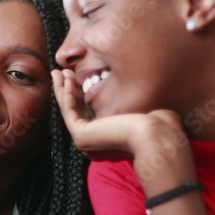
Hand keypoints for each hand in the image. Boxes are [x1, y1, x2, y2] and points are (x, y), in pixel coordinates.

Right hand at [51, 69, 186, 160]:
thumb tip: (123, 83)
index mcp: (103, 138)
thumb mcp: (138, 107)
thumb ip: (125, 99)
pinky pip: (70, 112)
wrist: (157, 136)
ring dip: (62, 89)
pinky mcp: (81, 136)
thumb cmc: (156, 123)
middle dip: (66, 88)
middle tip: (60, 72)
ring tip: (57, 72)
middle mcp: (90, 142)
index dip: (78, 92)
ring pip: (68, 110)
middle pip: (74, 109)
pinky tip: (68, 80)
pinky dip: (67, 95)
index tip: (74, 76)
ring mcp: (84, 141)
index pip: (85, 112)